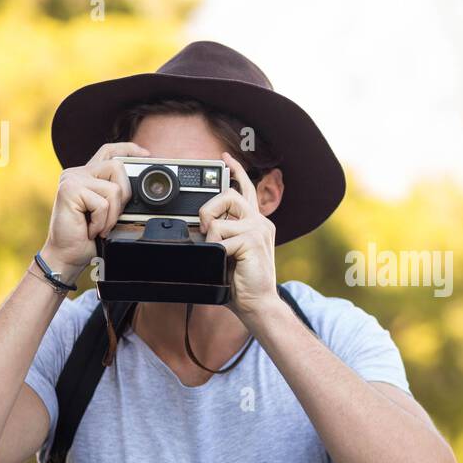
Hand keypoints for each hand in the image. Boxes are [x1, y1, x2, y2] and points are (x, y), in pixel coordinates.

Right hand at [40, 142, 139, 277]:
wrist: (66, 256)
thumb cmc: (86, 237)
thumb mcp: (108, 212)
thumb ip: (117, 195)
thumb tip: (141, 188)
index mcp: (87, 175)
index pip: (109, 150)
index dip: (129, 149)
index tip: (146, 155)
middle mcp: (77, 172)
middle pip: (118, 166)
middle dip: (125, 195)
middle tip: (112, 217)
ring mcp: (72, 179)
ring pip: (114, 188)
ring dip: (113, 214)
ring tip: (99, 226)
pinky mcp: (69, 190)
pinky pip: (103, 203)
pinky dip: (102, 222)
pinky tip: (90, 229)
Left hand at [197, 152, 278, 321]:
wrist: (259, 305)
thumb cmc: (242, 284)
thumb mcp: (229, 254)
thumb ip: (222, 237)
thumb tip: (203, 229)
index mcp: (256, 223)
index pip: (246, 189)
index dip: (235, 170)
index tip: (225, 157)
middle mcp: (259, 222)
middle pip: (228, 195)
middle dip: (209, 211)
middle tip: (207, 230)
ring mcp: (258, 230)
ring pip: (220, 220)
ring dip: (212, 239)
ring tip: (220, 255)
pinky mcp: (252, 240)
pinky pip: (220, 239)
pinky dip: (216, 253)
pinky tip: (227, 264)